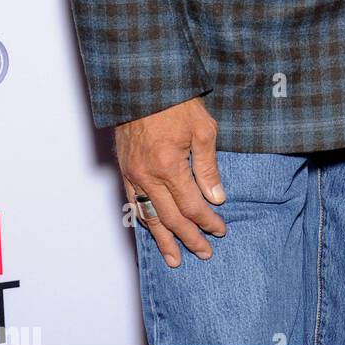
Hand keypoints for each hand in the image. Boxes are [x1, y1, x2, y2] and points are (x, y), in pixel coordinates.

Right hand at [116, 96, 226, 267]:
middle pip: (171, 218)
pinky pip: (134, 203)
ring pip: (149, 217)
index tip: (220, 230)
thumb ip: (208, 167)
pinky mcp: (125, 170)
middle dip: (189, 238)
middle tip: (204, 253)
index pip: (192, 205)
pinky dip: (145, 221)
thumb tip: (216, 198)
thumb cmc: (176, 102)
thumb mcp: (203, 129)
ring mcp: (134, 174)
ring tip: (175, 259)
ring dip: (164, 240)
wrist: (143, 85)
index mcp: (169, 165)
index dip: (207, 221)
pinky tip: (153, 232)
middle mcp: (148, 175)